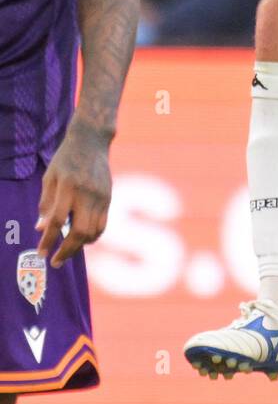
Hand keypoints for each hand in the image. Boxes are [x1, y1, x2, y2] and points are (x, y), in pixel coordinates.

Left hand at [36, 118, 111, 267]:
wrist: (92, 141)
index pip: (58, 220)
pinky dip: (93, 237)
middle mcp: (86, 193)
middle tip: (56, 261)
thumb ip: (46, 204)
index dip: (49, 239)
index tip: (41, 253)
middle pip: (79, 231)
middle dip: (67, 250)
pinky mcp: (109, 198)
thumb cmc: (66, 159)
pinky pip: (103, 225)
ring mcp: (101, 196)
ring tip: (68, 251)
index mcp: (68, 187)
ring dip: (80, 246)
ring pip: (93, 231)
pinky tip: (83, 240)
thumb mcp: (50, 178)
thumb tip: (42, 229)